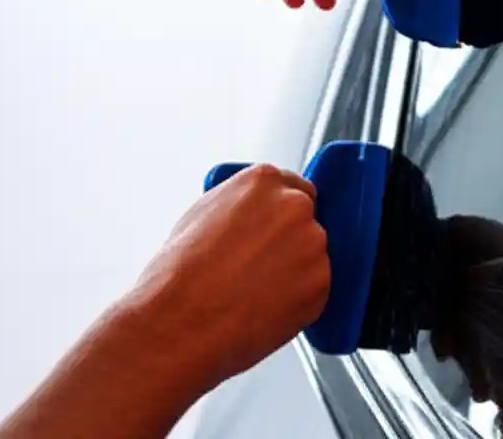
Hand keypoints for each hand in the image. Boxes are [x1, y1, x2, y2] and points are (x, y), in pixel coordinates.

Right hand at [130, 163, 329, 387]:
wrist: (181, 321)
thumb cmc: (180, 274)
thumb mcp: (201, 215)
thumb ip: (239, 205)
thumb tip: (251, 214)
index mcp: (263, 181)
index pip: (294, 187)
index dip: (281, 213)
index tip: (276, 228)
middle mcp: (294, 206)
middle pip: (305, 221)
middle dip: (289, 242)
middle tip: (260, 266)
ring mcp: (312, 244)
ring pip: (311, 256)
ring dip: (294, 271)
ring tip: (255, 292)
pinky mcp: (321, 283)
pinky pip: (315, 289)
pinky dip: (297, 300)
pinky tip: (264, 307)